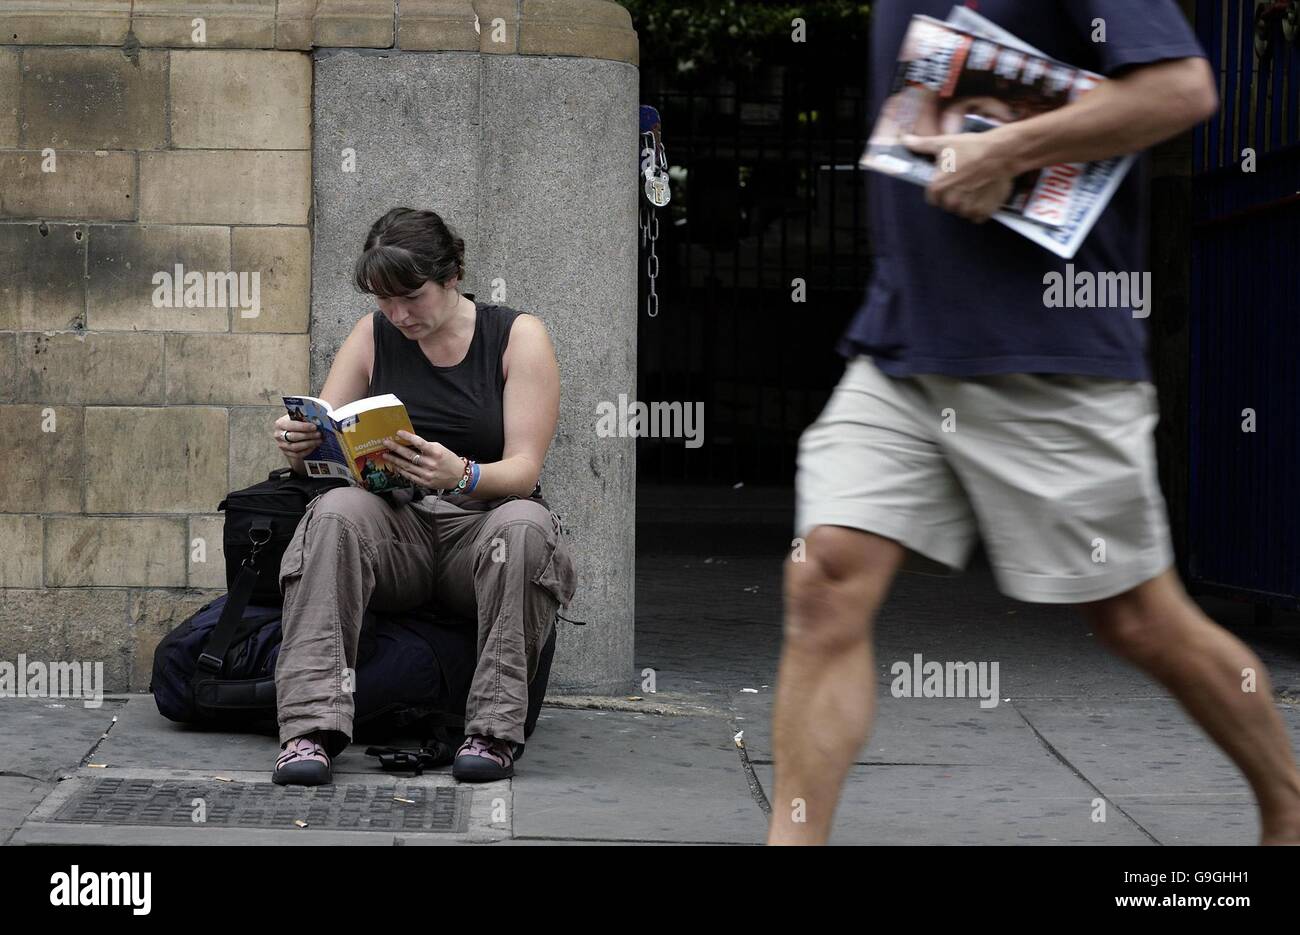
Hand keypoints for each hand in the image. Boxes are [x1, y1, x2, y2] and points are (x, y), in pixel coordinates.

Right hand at [273, 414, 322, 456]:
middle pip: (293, 437)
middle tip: (318, 434)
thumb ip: (305, 418)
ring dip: (309, 443)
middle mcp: (278, 435)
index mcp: (280, 424)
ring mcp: (282, 445)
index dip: (303, 427)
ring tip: (318, 440)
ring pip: (295, 447)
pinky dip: (307, 450)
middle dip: (308, 436)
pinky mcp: (287, 453)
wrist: (295, 431)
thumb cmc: (297, 423)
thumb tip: (316, 421)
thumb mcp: (299, 418)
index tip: (314, 427)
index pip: (291, 426)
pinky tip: (314, 446)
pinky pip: (297, 454)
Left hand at [381, 430, 462, 489]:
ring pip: (406, 466)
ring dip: (394, 460)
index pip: (419, 442)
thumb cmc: (449, 460)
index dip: (407, 437)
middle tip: (386, 443)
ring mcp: (426, 474)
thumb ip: (426, 446)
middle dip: (395, 448)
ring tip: (385, 455)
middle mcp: (430, 463)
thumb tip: (410, 442)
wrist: (459, 476)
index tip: (398, 432)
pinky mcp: (424, 482)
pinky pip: (409, 476)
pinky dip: (401, 470)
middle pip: (409, 455)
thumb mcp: (440, 449)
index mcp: (436, 452)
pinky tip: (395, 466)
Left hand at [902, 130, 1016, 223]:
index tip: (950, 181)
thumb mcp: (944, 143)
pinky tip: (984, 196)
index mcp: (938, 187)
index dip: (940, 188)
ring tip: (975, 187)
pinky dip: (980, 210)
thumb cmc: (971, 147)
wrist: (1001, 152)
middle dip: (954, 196)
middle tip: (964, 181)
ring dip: (966, 203)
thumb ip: (922, 145)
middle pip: (948, 205)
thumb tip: (904, 141)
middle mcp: (951, 201)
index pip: (932, 197)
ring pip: (962, 211)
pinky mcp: (983, 211)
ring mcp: (968, 208)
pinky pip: (976, 217)